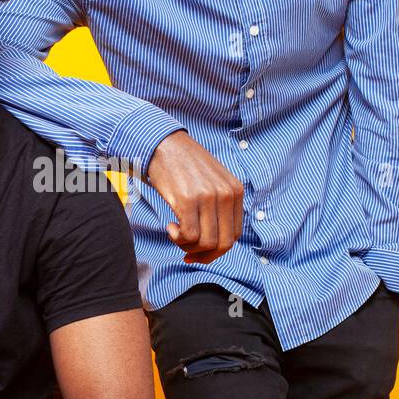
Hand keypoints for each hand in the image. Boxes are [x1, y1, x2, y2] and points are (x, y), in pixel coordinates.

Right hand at [146, 130, 244, 263]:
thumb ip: (220, 205)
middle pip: (223, 244)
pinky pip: (189, 235)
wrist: (162, 143)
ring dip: (188, 247)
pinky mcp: (188, 200)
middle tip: (187, 253)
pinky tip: (170, 226)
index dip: (217, 251)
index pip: (235, 235)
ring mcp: (208, 197)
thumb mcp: (213, 181)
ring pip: (206, 243)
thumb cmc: (184, 164)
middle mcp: (226, 194)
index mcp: (235, 190)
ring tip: (176, 234)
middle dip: (204, 255)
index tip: (200, 252)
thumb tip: (215, 239)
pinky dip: (178, 239)